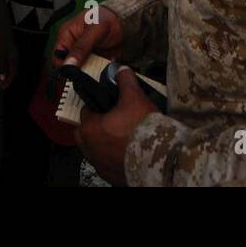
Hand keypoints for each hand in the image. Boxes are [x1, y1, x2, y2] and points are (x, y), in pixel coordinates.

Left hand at [0, 21, 16, 89]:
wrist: (0, 25)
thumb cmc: (0, 39)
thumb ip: (2, 67)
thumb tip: (3, 78)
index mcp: (14, 59)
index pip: (12, 74)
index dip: (6, 82)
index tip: (0, 88)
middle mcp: (13, 57)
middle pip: (10, 72)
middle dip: (3, 79)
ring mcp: (10, 53)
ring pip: (7, 67)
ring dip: (1, 74)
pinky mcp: (6, 49)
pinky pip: (4, 62)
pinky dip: (0, 67)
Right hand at [52, 7, 122, 68]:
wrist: (125, 20)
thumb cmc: (106, 18)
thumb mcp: (93, 31)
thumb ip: (81, 48)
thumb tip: (68, 64)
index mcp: (67, 35)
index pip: (57, 56)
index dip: (63, 66)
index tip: (72, 73)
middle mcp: (73, 46)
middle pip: (69, 65)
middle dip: (77, 71)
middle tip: (87, 73)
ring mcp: (84, 54)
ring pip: (81, 70)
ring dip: (89, 73)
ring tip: (97, 69)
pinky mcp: (94, 60)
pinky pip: (92, 71)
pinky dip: (97, 72)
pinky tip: (103, 69)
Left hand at [74, 68, 158, 185]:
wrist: (158, 159)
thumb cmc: (141, 127)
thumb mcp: (134, 97)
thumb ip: (125, 80)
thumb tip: (121, 69)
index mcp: (89, 129)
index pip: (86, 112)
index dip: (97, 106)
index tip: (109, 104)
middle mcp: (89, 150)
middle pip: (87, 133)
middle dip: (96, 126)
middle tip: (114, 120)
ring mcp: (100, 166)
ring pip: (96, 150)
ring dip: (104, 143)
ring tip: (123, 136)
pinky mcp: (111, 177)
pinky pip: (108, 164)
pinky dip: (114, 157)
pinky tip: (129, 151)